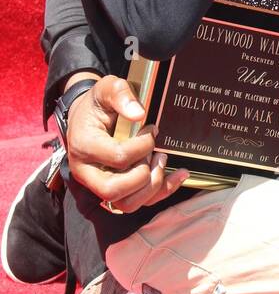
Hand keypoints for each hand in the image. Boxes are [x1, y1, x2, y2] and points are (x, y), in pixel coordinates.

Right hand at [66, 75, 188, 213]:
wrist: (87, 118)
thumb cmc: (97, 105)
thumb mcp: (106, 88)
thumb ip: (120, 94)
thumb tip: (138, 113)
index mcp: (84, 146)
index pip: (118, 157)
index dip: (143, 145)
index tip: (152, 129)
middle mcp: (87, 172)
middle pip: (115, 190)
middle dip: (144, 174)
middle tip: (156, 153)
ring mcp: (98, 185)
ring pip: (126, 204)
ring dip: (152, 186)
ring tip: (162, 162)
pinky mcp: (114, 191)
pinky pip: (138, 204)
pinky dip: (161, 192)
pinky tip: (178, 175)